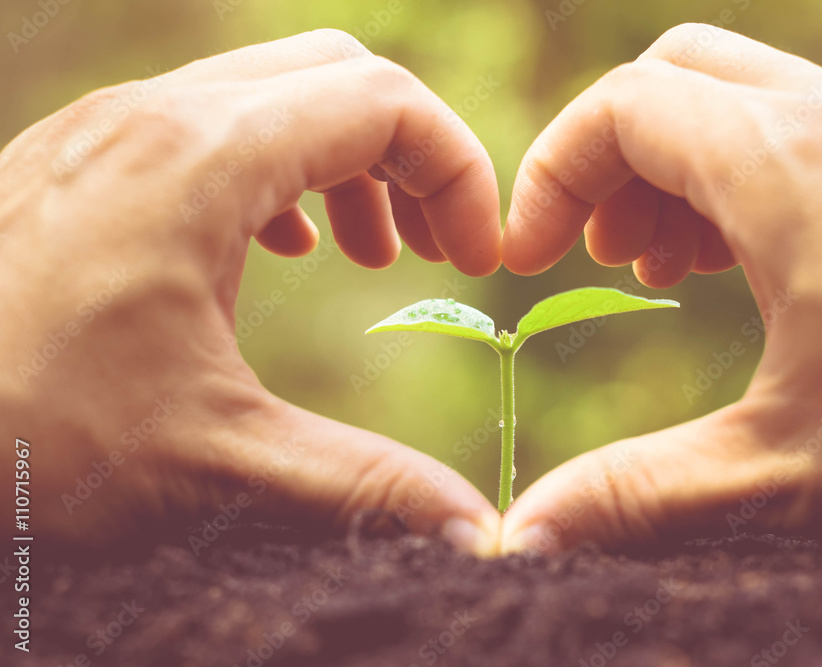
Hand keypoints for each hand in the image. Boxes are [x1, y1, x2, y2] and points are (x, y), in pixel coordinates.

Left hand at [0, 30, 501, 555]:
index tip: (478, 261)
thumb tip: (477, 533)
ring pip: (274, 93)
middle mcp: (154, 117)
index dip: (460, 172)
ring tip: (374, 252)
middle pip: (338, 76)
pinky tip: (279, 248)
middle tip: (440, 249)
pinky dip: (279, 169)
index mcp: (199, 159)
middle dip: (412, 155)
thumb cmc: (26, 440)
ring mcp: (109, 131)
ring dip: (347, 160)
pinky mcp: (83, 162)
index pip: (384, 103)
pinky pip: (212, 123)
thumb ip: (362, 484)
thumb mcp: (216, 464)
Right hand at [500, 24, 821, 554]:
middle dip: (612, 156)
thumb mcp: (784, 476)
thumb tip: (527, 538)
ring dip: (679, 166)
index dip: (551, 175)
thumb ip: (634, 495)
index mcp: (789, 171)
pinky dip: (745, 177)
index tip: (529, 260)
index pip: (623, 108)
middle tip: (594, 254)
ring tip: (663, 267)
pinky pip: (807, 131)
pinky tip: (749, 268)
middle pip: (677, 75)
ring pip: (744, 95)